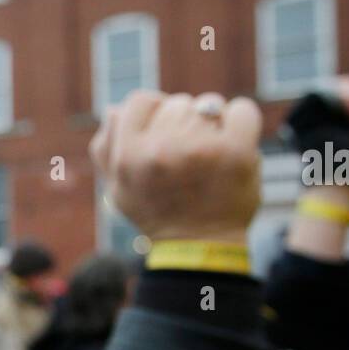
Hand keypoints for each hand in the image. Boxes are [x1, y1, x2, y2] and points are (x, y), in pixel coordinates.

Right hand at [90, 91, 261, 243]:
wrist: (199, 248)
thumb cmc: (157, 215)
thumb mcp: (118, 189)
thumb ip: (106, 149)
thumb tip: (111, 109)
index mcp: (129, 155)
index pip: (141, 101)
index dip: (154, 112)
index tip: (163, 133)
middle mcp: (161, 150)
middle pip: (177, 104)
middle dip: (185, 124)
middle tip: (188, 156)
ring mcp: (201, 149)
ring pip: (209, 106)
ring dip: (212, 124)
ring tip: (210, 155)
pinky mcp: (236, 152)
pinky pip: (242, 110)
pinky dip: (241, 120)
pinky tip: (234, 143)